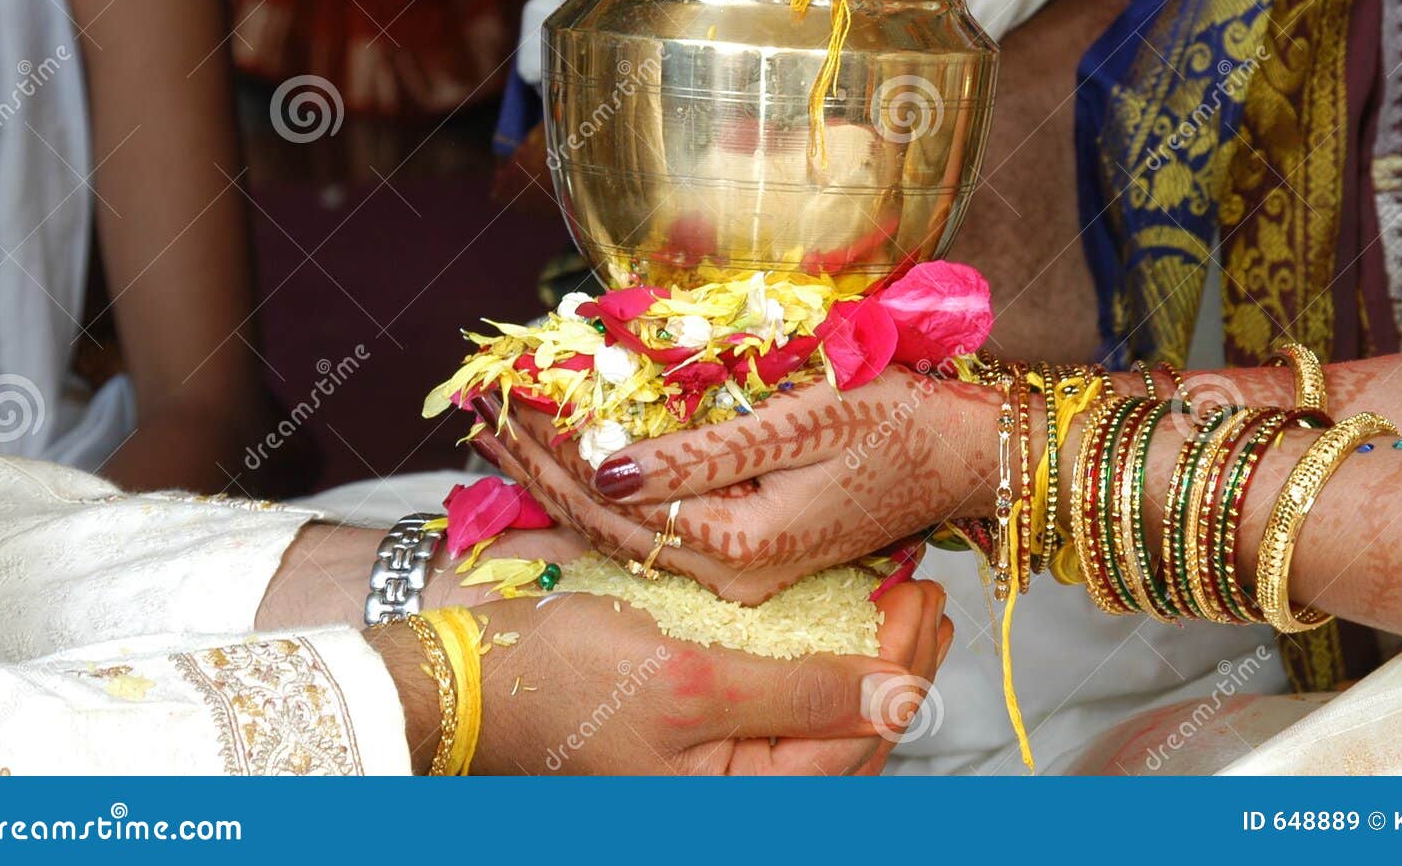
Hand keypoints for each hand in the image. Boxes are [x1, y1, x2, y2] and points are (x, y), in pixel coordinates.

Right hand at [374, 577, 950, 774]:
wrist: (473, 678)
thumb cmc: (565, 680)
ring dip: (868, 665)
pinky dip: (823, 669)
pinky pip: (783, 714)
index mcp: (736, 805)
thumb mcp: (690, 682)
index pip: (854, 738)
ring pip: (823, 726)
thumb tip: (899, 694)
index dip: (902, 667)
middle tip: (927, 595)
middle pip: (849, 739)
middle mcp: (735, 797)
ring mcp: (719, 769)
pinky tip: (841, 630)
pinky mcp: (702, 736)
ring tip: (900, 608)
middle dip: (898, 665)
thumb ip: (797, 694)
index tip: (924, 598)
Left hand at [472, 368, 998, 602]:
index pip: (613, 501)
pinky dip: (605, 492)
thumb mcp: (806, 422)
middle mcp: (731, 576)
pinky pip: (656, 527)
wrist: (965, 460)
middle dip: (537, 469)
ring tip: (504, 438)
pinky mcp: (749, 557)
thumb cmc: (901, 425)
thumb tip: (609, 462)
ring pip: (623, 529)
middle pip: (605, 524)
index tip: (503, 403)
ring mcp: (739, 573)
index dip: (552, 452)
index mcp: (740, 547)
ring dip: (561, 482)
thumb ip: (704, 453)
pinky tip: (571, 468)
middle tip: (479, 418)